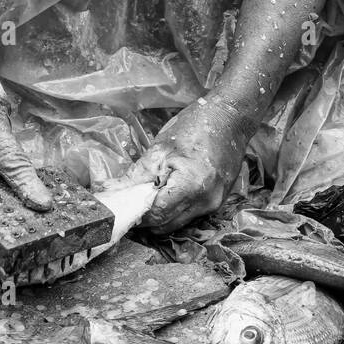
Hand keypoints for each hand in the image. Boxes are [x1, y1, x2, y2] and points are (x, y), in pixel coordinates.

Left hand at [126, 95, 251, 234]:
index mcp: (192, 185)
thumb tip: (112, 193)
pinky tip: (164, 194)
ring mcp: (214, 204)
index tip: (119, 209)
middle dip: (144, 218)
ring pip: (177, 223)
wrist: (231, 119)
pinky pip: (188, 215)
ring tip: (144, 197)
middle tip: (127, 205)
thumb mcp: (161, 147)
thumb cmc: (197, 125)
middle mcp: (206, 201)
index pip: (156, 213)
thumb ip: (137, 175)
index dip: (135, 214)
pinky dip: (173, 210)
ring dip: (158, 216)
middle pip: (166, 224)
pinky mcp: (216, 203)